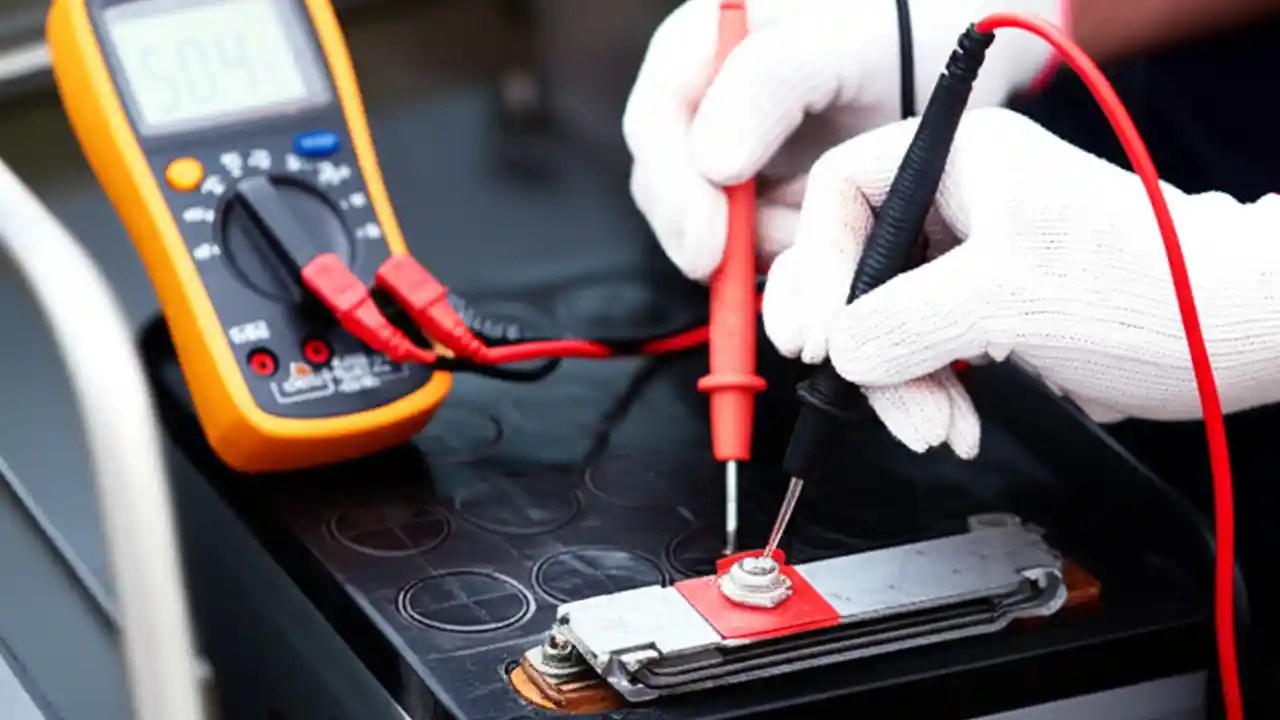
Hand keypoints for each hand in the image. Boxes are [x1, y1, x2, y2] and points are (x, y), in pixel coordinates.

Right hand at [623, 0, 1061, 280]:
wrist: (959, 51)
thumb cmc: (905, 21)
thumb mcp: (841, 38)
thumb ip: (769, 84)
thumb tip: (712, 164)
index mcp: (701, 48)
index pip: (654, 127)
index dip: (672, 192)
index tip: (708, 247)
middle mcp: (705, 103)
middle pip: (670, 188)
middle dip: (714, 239)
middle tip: (766, 271)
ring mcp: (734, 153)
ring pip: (712, 228)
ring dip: (760, 250)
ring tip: (820, 237)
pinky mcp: (768, 195)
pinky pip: (756, 244)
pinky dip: (789, 254)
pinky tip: (826, 241)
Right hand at [763, 107, 1279, 457]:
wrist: (1225, 340)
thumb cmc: (1150, 290)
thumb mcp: (1005, 296)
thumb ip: (903, 321)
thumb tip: (840, 351)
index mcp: (958, 158)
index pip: (842, 192)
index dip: (820, 265)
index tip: (820, 333)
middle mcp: (954, 201)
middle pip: (852, 264)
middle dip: (858, 340)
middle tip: (860, 385)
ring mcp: (964, 259)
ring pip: (879, 320)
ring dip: (895, 383)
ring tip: (933, 425)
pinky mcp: (977, 311)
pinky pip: (915, 352)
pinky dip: (922, 394)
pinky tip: (952, 423)